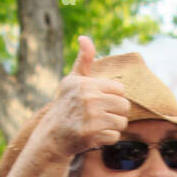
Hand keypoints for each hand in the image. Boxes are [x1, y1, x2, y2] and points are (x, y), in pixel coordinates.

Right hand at [39, 36, 130, 161]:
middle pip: (124, 106)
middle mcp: (89, 99)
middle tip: (102, 115)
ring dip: (113, 126)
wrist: (52, 136)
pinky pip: (115, 136)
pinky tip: (94, 135)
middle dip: (116, 112)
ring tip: (98, 125)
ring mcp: (91, 118)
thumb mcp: (72, 80)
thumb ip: (83, 60)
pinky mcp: (91, 135)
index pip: (120, 89)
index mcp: (87, 84)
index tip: (101, 102)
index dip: (113, 97)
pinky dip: (107, 138)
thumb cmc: (66, 105)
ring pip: (122, 122)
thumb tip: (84, 37)